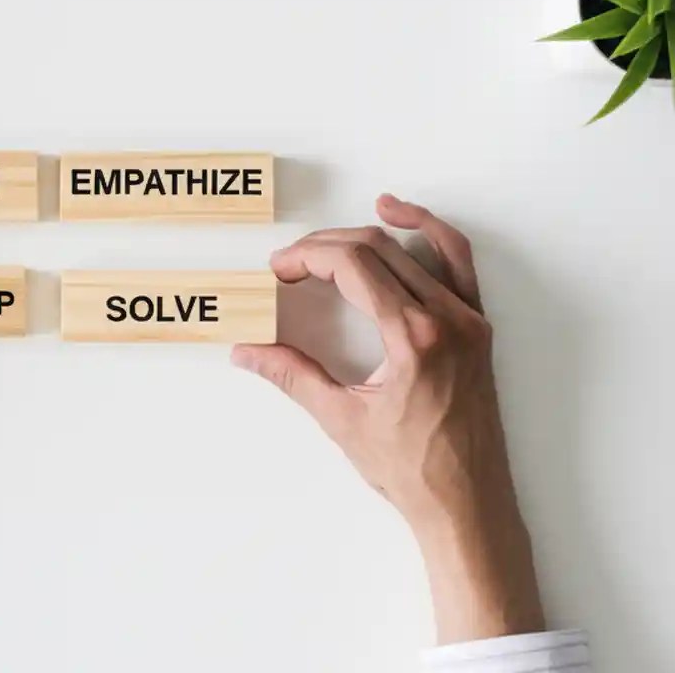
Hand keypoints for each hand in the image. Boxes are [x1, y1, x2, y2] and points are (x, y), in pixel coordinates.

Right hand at [232, 194, 544, 643]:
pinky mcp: (478, 330)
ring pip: (422, 247)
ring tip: (344, 224)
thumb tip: (249, 351)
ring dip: (377, 231)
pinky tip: (408, 224)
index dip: (308, 256)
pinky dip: (434, 235)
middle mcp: (448, 319)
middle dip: (329, 246)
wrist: (467, 502)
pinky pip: (459, 264)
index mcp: (413, 337)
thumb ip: (293, 375)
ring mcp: (469, 320)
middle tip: (293, 263)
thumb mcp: (341, 419)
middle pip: (381, 249)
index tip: (281, 268)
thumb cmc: (412, 469)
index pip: (353, 265)